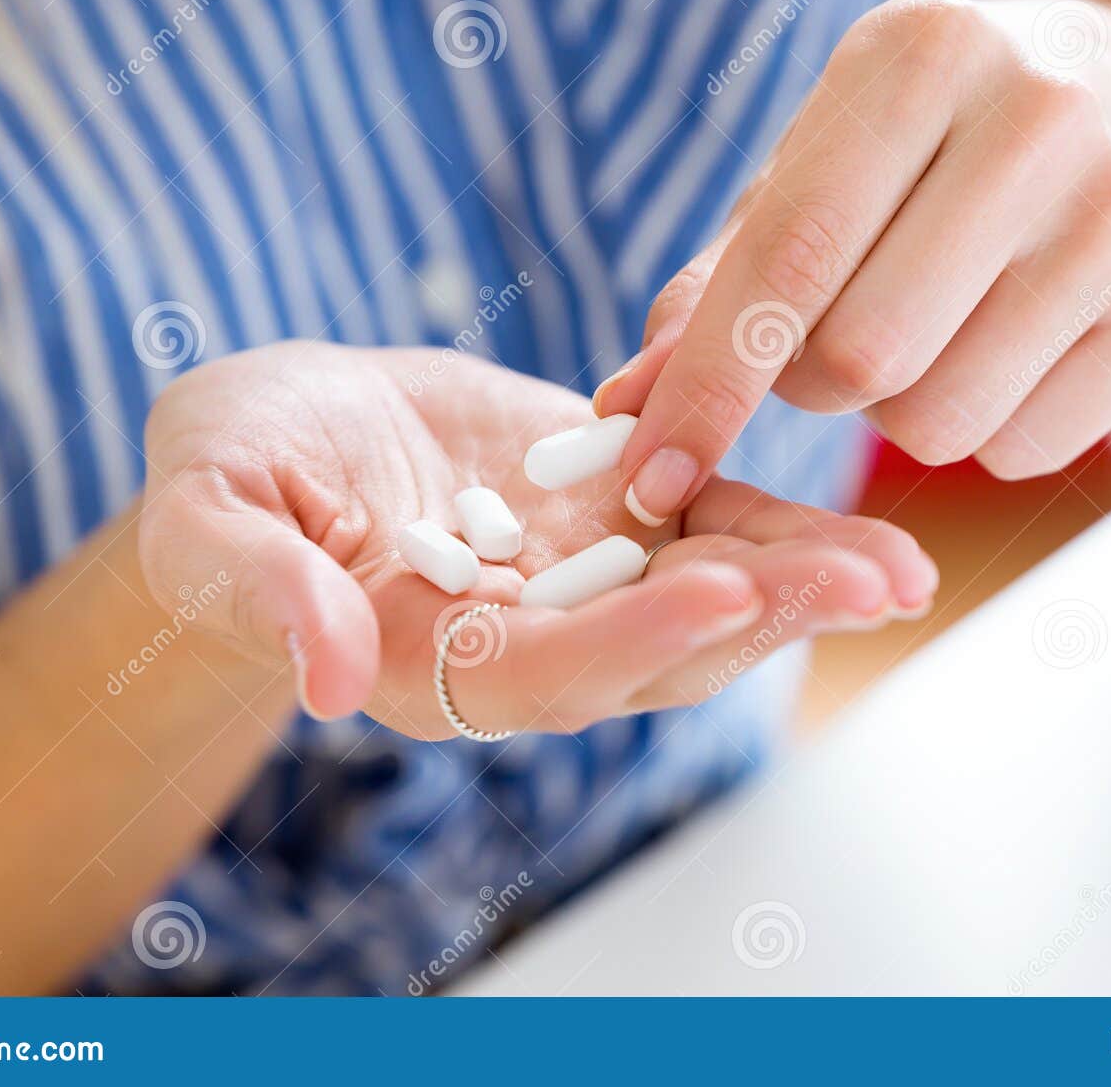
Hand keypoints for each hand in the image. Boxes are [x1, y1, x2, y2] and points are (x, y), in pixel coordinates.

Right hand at [138, 343, 936, 737]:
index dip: (626, 635)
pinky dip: (773, 519)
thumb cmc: (224, 474)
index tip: (718, 589)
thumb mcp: (212, 515)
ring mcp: (574, 578)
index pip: (541, 670)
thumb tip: (320, 681)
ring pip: (700, 595)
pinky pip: (701, 519)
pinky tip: (861, 520)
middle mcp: (521, 639)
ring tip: (899, 566)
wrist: (286, 429)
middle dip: (760, 618)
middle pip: (653, 650)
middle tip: (871, 583)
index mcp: (426, 660)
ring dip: (798, 582)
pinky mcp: (609, 511)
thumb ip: (261, 589)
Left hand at [598, 0, 1110, 520]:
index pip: (787, 258)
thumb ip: (715, 287)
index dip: (706, 385)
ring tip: (924, 337)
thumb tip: (625, 407)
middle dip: (815, 384)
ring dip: (899, 414)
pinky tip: (1006, 353)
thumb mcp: (812, 178)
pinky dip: (985, 432)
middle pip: (864, 357)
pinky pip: (1023, 449)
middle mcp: (1040, 113)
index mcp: (921, 53)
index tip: (647, 473)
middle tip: (830, 345)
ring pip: (942, 420)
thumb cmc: (923, 160)